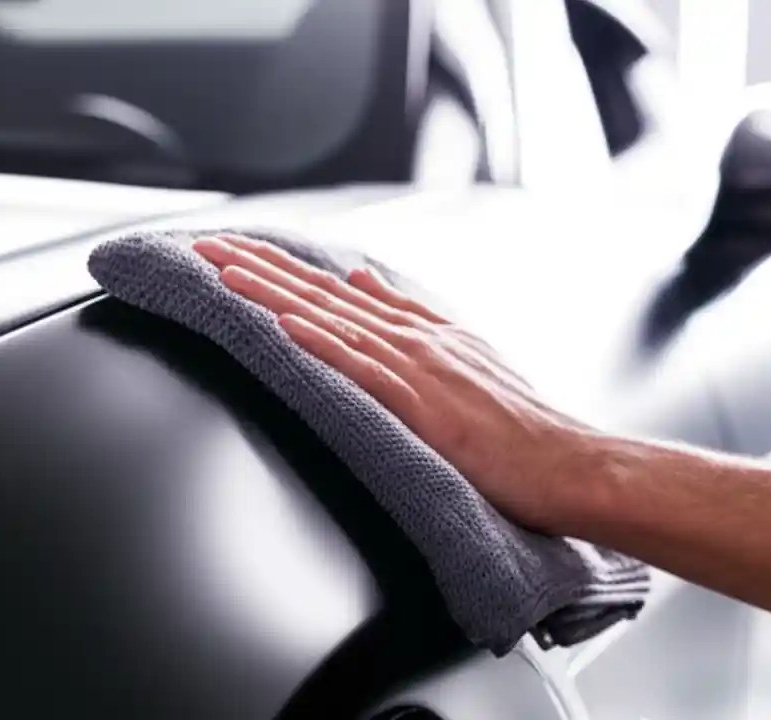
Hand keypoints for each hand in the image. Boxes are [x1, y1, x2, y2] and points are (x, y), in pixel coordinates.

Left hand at [192, 234, 597, 534]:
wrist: (565, 461)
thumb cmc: (519, 425)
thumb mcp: (464, 356)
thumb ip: (412, 317)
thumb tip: (364, 277)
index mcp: (421, 332)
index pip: (337, 292)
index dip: (283, 268)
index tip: (238, 249)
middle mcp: (414, 340)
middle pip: (322, 295)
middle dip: (261, 267)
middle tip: (205, 244)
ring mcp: (418, 368)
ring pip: (332, 321)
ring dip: (274, 294)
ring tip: (224, 271)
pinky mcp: (423, 406)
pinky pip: (364, 370)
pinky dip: (323, 343)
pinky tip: (286, 324)